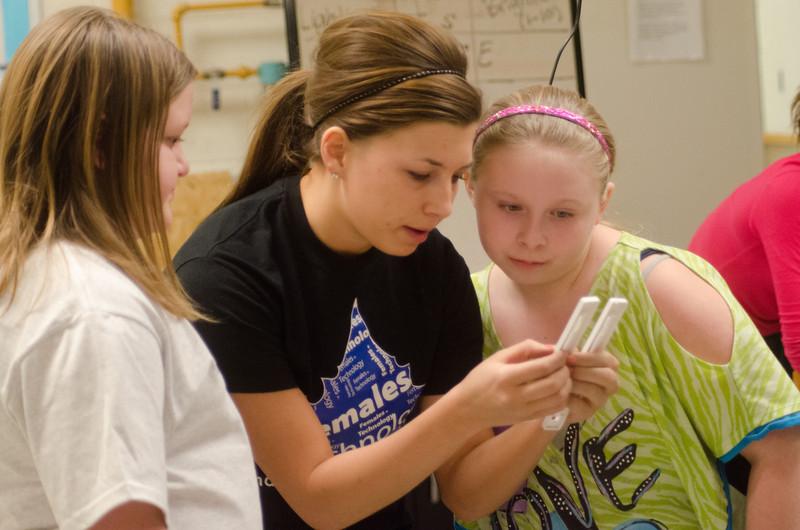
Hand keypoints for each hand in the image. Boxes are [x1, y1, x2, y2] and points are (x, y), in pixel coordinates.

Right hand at [453, 339, 571, 429]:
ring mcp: (523, 410)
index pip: (542, 367)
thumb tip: (550, 348)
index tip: (562, 352)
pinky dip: (562, 397)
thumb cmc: (480, 380)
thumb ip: (524, 348)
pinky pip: (553, 409)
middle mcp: (516, 396)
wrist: (467, 409)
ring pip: (557, 399)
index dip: (558, 358)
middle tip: (564, 364)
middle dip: (565, 371)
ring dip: (566, 385)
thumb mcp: (497, 357)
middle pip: (553, 384)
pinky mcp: (527, 419)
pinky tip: (558, 388)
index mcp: (506, 377)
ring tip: (563, 375)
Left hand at [565, 349, 619, 423]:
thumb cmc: (560, 371)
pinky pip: (581, 405)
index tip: (571, 357)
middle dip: (586, 371)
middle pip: (609, 378)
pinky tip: (558, 392)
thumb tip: (568, 351)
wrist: (547, 394)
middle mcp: (607, 386)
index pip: (610, 361)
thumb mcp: (565, 358)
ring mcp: (598, 401)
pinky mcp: (586, 413)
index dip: (591, 358)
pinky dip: (568, 397)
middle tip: (568, 370)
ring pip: (595, 391)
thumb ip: (570, 353)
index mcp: (605, 368)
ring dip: (576, 383)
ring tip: (562, 380)